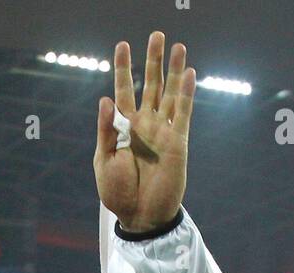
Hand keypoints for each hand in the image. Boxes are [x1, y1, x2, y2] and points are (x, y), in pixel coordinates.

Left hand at [93, 32, 195, 233]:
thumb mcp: (103, 161)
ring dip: (174, 70)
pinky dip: (186, 94)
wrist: (139, 217)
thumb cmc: (117, 193)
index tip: (122, 45)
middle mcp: (144, 125)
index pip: (123, 90)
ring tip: (178, 46)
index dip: (123, 68)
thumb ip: (105, 130)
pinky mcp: (178, 143)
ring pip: (169, 94)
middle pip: (150, 85)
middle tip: (156, 35)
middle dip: (153, 61)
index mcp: (123, 127)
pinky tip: (189, 73)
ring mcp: (162, 132)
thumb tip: (105, 99)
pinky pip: (183, 114)